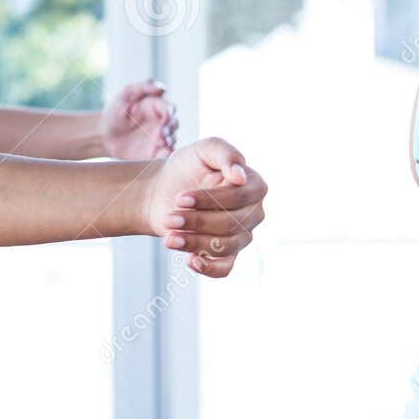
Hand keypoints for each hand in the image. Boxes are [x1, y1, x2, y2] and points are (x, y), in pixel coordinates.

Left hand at [103, 79, 177, 159]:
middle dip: (170, 129)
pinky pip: (165, 155)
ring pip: (172, 139)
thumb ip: (143, 87)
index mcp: (156, 107)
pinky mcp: (155, 153)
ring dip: (169, 141)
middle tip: (161, 133)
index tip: (165, 118)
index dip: (169, 113)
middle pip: (174, 125)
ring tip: (160, 142)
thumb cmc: (114, 112)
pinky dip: (166, 156)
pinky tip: (162, 155)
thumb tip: (163, 88)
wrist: (102, 136)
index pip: (170, 109)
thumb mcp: (125, 94)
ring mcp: (159, 138)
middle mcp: (161, 123)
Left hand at [143, 137, 267, 277]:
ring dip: (195, 243)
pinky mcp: (226, 254)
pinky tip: (190, 261)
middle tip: (171, 217)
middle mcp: (254, 212)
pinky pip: (226, 269)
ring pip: (226, 246)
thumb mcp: (204, 150)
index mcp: (255, 186)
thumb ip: (225, 153)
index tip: (180, 198)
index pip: (240, 197)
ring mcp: (242, 236)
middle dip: (198, 222)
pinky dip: (209, 269)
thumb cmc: (188, 168)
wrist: (164, 191)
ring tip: (169, 237)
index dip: (210, 200)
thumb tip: (241, 176)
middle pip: (232, 224)